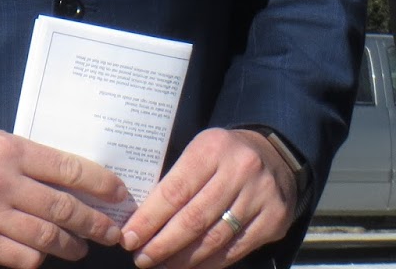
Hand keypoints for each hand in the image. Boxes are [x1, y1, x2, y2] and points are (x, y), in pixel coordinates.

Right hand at [0, 126, 128, 268]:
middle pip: (66, 209)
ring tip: (81, 247)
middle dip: (97, 224)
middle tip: (114, 231)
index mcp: (6, 149)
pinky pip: (24, 259)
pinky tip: (43, 255)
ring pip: (50, 239)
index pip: (69, 169)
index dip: (102, 185)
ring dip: (73, 246)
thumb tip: (66, 177)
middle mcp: (1, 181)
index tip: (120, 195)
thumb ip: (22, 157)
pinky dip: (40, 259)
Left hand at [120, 128, 296, 268]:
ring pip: (215, 238)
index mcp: (211, 149)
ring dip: (185, 258)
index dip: (149, 218)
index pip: (174, 191)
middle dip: (163, 243)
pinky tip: (192, 267)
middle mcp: (239, 172)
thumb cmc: (222, 155)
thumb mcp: (198, 150)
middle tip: (141, 258)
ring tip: (162, 265)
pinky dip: (211, 262)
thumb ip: (175, 178)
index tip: (129, 237)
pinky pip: (237, 248)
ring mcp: (260, 197)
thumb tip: (141, 216)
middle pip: (193, 219)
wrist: (275, 155)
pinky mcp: (275, 220)